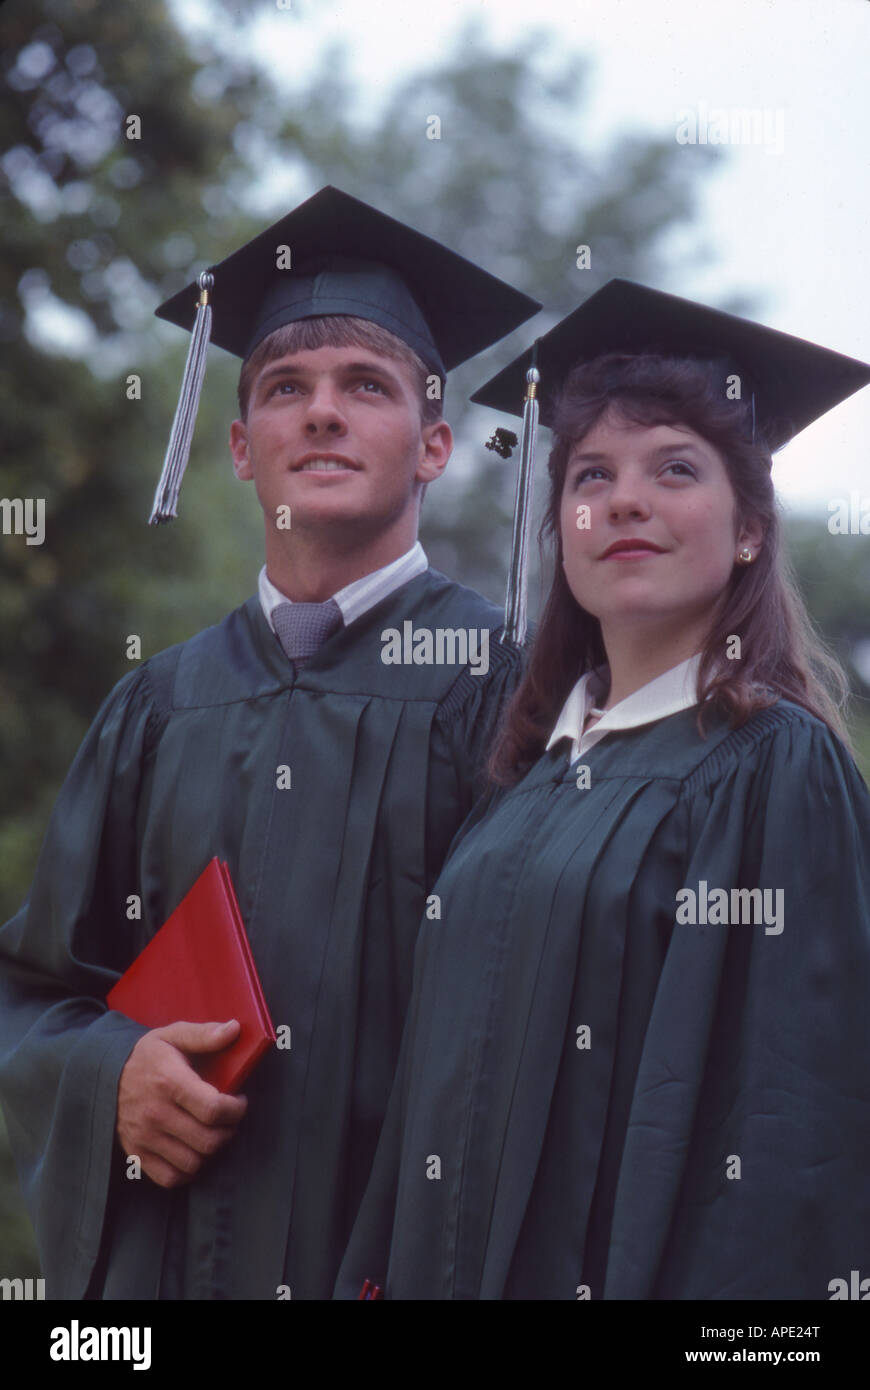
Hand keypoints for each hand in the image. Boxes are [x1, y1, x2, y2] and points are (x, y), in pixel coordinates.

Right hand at [116, 1020, 247, 1188]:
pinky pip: (171, 1178)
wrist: (102, 1076)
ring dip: (210, 1151)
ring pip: (193, 1162)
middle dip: (228, 1131)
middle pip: (208, 1140)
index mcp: (169, 1082)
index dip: (236, 1109)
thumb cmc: (146, 1056)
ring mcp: (144, 1138)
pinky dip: (187, 1170)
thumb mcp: (172, 1035)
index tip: (238, 1101)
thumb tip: (235, 1029)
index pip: (213, 1109)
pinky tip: (192, 1150)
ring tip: (211, 1132)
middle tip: (228, 1119)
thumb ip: (204, 1034)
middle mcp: (155, 1114)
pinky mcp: (137, 1154)